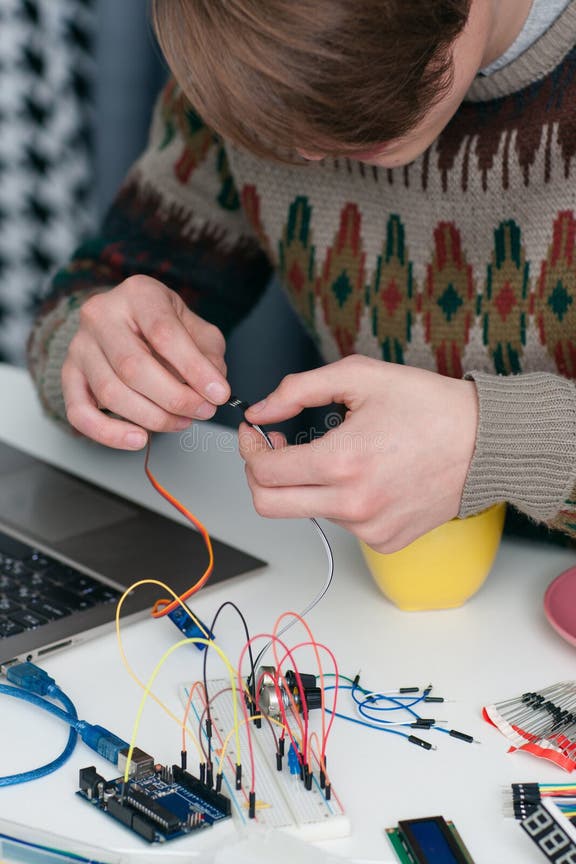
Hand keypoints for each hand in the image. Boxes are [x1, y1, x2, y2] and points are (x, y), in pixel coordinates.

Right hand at [62, 275, 229, 448]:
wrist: (126, 323)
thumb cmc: (163, 325)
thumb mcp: (195, 328)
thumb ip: (208, 354)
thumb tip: (212, 388)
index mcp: (138, 294)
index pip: (164, 333)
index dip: (194, 368)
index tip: (219, 394)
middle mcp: (101, 315)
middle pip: (134, 367)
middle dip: (175, 398)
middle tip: (203, 411)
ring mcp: (80, 346)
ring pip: (111, 393)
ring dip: (153, 418)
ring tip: (182, 422)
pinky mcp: (69, 374)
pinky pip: (80, 413)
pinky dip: (109, 434)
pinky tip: (139, 439)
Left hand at [239, 355, 477, 551]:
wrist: (487, 444)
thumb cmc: (429, 406)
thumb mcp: (361, 377)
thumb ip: (298, 389)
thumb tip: (260, 410)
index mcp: (341, 463)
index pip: (263, 472)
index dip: (249, 449)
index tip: (257, 433)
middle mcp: (352, 505)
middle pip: (269, 505)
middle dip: (259, 475)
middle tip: (275, 449)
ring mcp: (369, 529)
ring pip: (308, 511)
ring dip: (308, 484)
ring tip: (343, 454)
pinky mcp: (385, 542)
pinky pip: (342, 524)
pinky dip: (341, 499)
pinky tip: (369, 475)